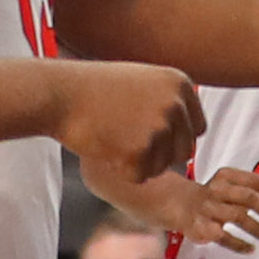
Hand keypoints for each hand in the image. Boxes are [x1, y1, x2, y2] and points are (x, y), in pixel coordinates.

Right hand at [50, 60, 203, 187]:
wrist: (62, 94)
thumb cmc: (96, 88)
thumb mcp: (144, 81)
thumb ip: (169, 101)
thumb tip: (191, 130)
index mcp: (181, 84)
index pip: (197, 128)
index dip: (174, 139)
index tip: (151, 138)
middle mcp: (176, 105)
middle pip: (183, 151)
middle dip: (160, 155)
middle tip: (128, 144)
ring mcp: (159, 128)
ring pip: (162, 168)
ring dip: (139, 164)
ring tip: (113, 141)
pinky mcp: (140, 150)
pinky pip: (139, 177)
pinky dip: (121, 172)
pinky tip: (105, 150)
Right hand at [176, 167, 258, 253]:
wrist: (181, 204)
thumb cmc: (218, 193)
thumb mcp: (239, 184)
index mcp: (228, 175)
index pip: (256, 181)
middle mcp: (217, 189)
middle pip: (249, 199)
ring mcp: (208, 209)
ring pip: (238, 218)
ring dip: (258, 230)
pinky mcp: (202, 227)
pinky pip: (224, 237)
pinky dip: (239, 244)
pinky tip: (251, 249)